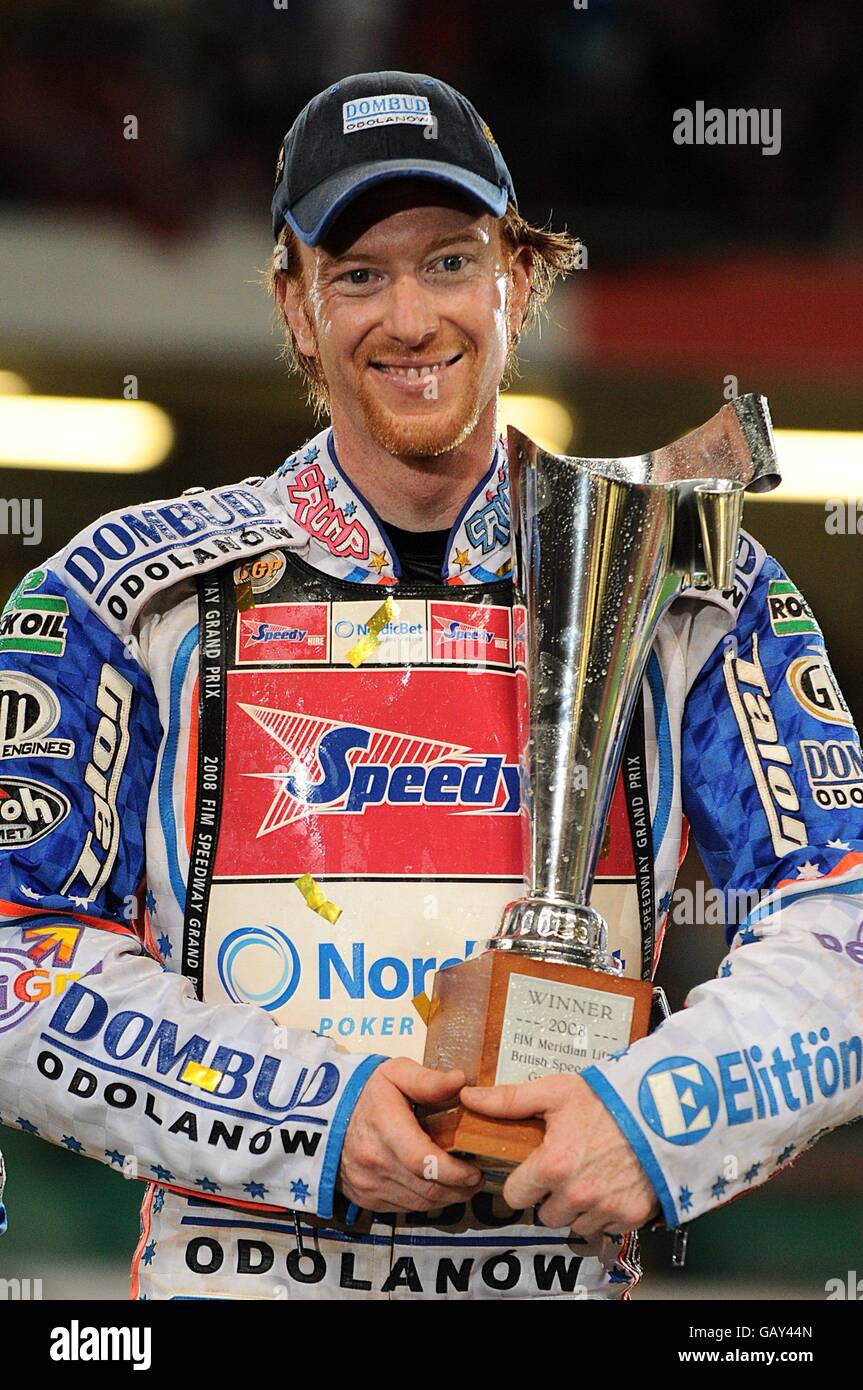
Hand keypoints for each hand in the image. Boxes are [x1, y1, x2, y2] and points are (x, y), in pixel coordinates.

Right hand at [338, 1058, 482, 1212]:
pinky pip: (405, 1209)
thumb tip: (461, 1081)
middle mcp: (375, 1162)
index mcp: (385, 1127)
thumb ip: (428, 1080)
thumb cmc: (367, 1092)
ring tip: (461, 1181)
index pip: (424, 1162)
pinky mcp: (367, 1200)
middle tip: (476, 1176)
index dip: (455, 1171)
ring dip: (446, 1197)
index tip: (475, 1169)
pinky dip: (426, 1201)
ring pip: (420, 1204)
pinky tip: (435, 1185)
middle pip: (427, 1189)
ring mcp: (369, 1185)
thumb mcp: (396, 1073)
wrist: (324, 1117)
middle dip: (459, 1188)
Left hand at [461, 1074, 659, 1236]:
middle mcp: (576, 1194)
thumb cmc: (608, 1098)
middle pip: (545, 1214)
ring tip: (590, 1175)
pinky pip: (606, 1228)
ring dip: (578, 1207)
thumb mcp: (556, 1091)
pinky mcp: (631, 1218)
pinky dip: (606, 1213)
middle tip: (567, 1168)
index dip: (523, 1181)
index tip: (534, 1169)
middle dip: (551, 1195)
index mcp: (553, 1165)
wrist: (664, 1110)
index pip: (515, 1195)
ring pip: (575, 1225)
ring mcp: (605, 1209)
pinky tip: (612, 1184)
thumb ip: (509, 1100)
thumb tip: (468, 1097)